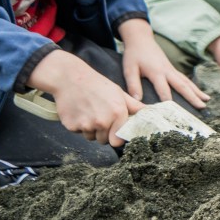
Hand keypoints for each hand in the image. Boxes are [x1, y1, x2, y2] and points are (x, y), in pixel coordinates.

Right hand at [27, 49, 143, 146]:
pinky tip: (79, 111)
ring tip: (89, 112)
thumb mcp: (119, 93)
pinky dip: (78, 125)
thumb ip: (134, 106)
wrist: (70, 78)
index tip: (114, 132)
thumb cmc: (97, 84)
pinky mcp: (71, 126)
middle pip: (103, 140)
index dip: (115, 138)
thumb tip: (149, 112)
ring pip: (90, 137)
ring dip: (90, 129)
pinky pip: (78, 132)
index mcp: (117, 114)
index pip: (117, 141)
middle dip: (102, 132)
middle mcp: (102, 121)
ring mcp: (86, 125)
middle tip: (99, 116)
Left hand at [117, 19, 209, 110]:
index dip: (168, 102)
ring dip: (197, 91)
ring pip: (187, 81)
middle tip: (202, 107)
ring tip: (207, 100)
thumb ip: (133, 84)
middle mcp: (168, 71)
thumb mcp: (129, 69)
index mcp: (157, 72)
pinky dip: (193, 86)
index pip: (164, 90)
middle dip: (192, 97)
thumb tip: (137, 100)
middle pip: (182, 86)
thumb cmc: (134, 55)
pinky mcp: (172, 69)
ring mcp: (172, 69)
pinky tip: (198, 92)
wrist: (141, 39)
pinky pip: (185, 78)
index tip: (173, 114)